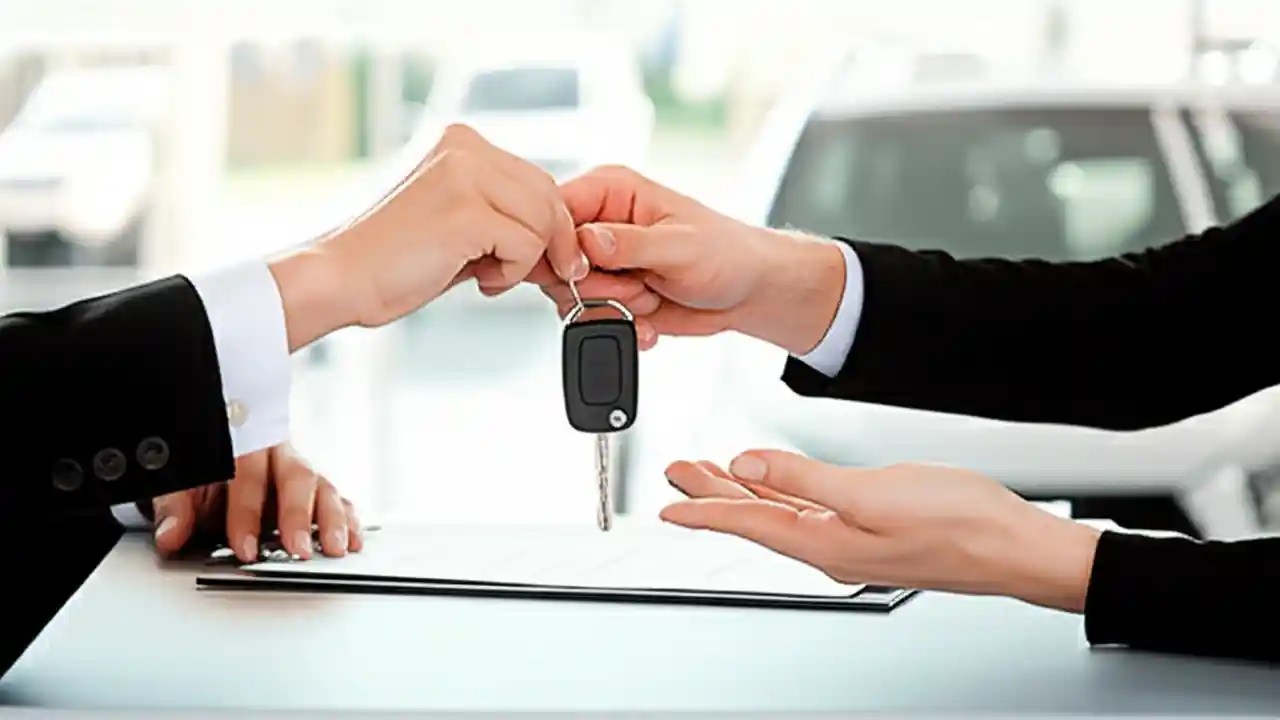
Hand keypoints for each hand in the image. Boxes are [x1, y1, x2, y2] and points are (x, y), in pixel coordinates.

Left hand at [150, 444, 361, 561]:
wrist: (221, 451)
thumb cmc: (207, 470)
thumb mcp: (182, 483)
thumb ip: (176, 507)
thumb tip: (171, 535)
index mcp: (244, 446)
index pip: (248, 478)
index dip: (247, 514)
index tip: (245, 547)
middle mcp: (278, 455)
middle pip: (296, 478)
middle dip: (299, 516)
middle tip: (299, 550)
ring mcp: (301, 471)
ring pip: (323, 487)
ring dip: (333, 519)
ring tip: (335, 548)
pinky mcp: (316, 489)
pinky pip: (339, 499)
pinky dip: (349, 519)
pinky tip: (354, 540)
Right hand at [269, 124, 583, 351]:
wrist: (340, 279)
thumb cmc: (392, 260)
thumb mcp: (456, 220)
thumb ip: (502, 213)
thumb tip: (560, 233)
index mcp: (461, 142)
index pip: (537, 179)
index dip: (546, 226)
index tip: (538, 259)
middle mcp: (465, 148)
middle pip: (549, 196)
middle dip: (548, 244)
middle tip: (518, 274)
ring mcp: (465, 175)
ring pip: (544, 220)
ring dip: (525, 260)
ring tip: (485, 274)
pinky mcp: (466, 212)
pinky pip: (526, 245)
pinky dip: (511, 273)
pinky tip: (477, 280)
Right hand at [545, 165, 846, 353]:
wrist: (747, 292)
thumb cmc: (727, 254)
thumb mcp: (681, 246)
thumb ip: (631, 244)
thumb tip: (588, 240)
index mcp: (611, 191)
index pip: (554, 211)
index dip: (561, 246)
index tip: (588, 270)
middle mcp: (600, 224)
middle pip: (554, 260)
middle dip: (594, 286)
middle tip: (635, 286)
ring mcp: (601, 262)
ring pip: (566, 295)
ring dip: (611, 307)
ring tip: (648, 296)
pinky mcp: (607, 294)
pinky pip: (587, 318)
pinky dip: (620, 325)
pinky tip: (648, 317)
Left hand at [660, 451, 1100, 611]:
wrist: (1013, 545)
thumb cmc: (958, 523)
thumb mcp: (871, 491)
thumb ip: (804, 477)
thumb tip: (747, 463)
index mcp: (825, 544)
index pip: (748, 523)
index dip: (704, 509)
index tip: (668, 504)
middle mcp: (831, 548)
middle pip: (756, 517)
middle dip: (713, 493)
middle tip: (678, 471)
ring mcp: (850, 541)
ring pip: (779, 512)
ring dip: (743, 491)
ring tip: (710, 473)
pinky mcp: (871, 530)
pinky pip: (808, 510)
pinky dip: (781, 492)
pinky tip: (772, 482)